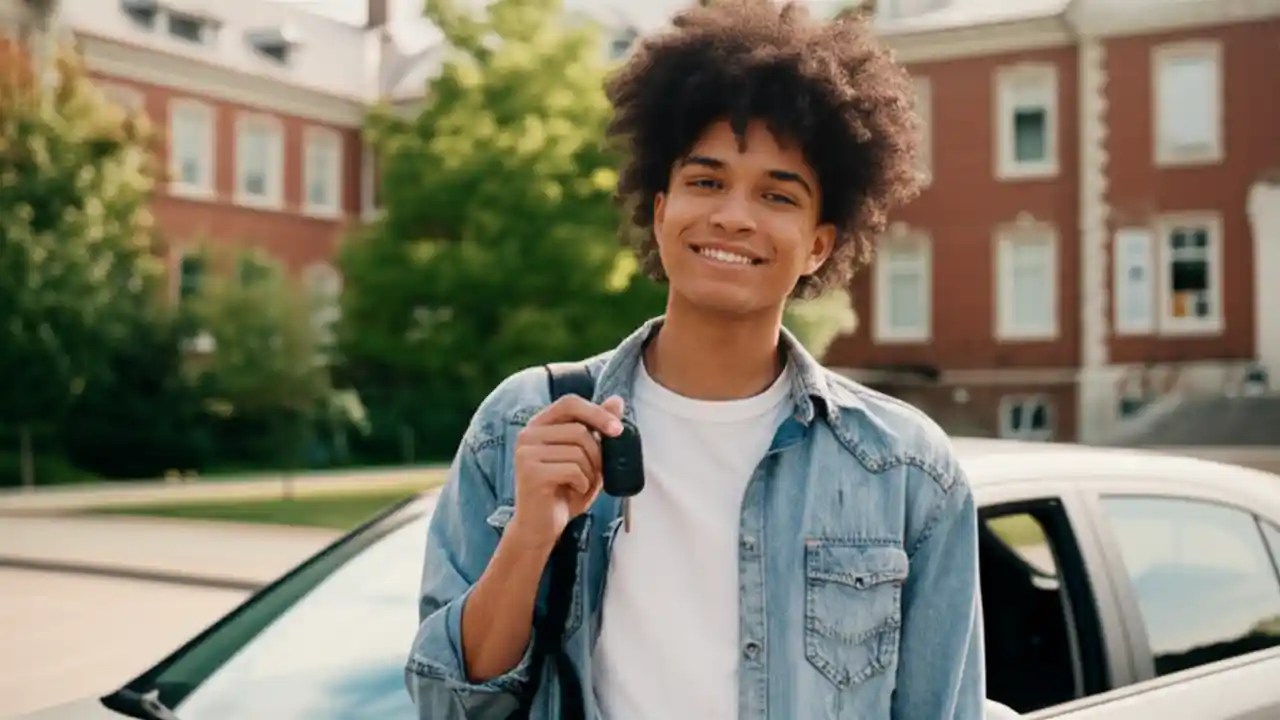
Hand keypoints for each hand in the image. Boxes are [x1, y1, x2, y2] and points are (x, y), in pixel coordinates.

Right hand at [508, 394, 625, 548]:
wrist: (541, 527)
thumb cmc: (564, 491)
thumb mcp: (587, 457)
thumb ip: (597, 428)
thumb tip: (617, 400)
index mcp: (539, 425)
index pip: (569, 402)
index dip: (596, 412)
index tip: (617, 430)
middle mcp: (527, 434)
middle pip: (579, 430)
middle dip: (597, 455)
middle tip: (594, 473)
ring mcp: (526, 453)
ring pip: (578, 451)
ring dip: (590, 473)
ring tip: (580, 485)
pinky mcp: (530, 472)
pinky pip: (573, 470)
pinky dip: (583, 484)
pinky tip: (573, 492)